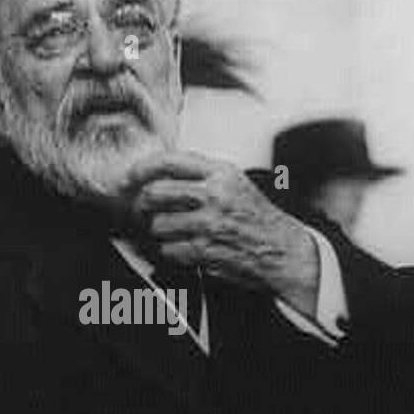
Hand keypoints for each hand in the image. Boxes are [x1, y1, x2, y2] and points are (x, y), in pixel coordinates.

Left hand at [124, 151, 321, 316]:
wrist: (283, 251)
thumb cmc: (259, 218)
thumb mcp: (236, 183)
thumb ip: (202, 175)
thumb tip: (161, 174)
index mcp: (221, 173)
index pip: (170, 161)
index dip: (143, 168)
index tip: (130, 177)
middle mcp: (214, 195)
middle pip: (155, 192)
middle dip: (144, 204)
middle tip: (144, 209)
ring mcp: (209, 224)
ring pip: (159, 225)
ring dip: (160, 232)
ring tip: (174, 232)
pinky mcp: (206, 250)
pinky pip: (169, 250)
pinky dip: (171, 252)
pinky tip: (185, 248)